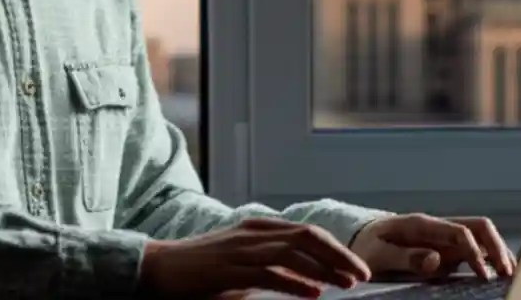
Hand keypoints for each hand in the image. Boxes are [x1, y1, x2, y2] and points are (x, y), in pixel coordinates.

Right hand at [138, 217, 371, 298]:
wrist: (158, 270)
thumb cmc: (202, 271)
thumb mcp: (243, 264)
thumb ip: (273, 268)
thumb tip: (311, 282)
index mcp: (259, 229)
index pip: (308, 232)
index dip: (336, 249)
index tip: (357, 268)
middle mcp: (254, 233)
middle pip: (307, 237)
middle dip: (339, 255)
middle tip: (362, 275)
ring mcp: (240, 249)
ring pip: (293, 251)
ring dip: (324, 268)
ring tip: (347, 283)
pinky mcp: (228, 269)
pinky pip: (268, 272)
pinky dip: (294, 281)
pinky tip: (314, 293)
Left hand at [348, 214, 515, 280]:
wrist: (359, 241)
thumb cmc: (366, 248)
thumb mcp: (378, 255)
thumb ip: (405, 257)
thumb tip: (436, 259)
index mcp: (421, 225)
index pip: (460, 231)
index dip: (476, 253)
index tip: (484, 276)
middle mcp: (437, 227)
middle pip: (479, 227)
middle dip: (497, 247)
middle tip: (508, 274)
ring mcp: (443, 238)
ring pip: (481, 236)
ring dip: (498, 252)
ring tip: (511, 275)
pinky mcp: (445, 250)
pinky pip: (474, 250)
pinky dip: (490, 259)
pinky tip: (499, 275)